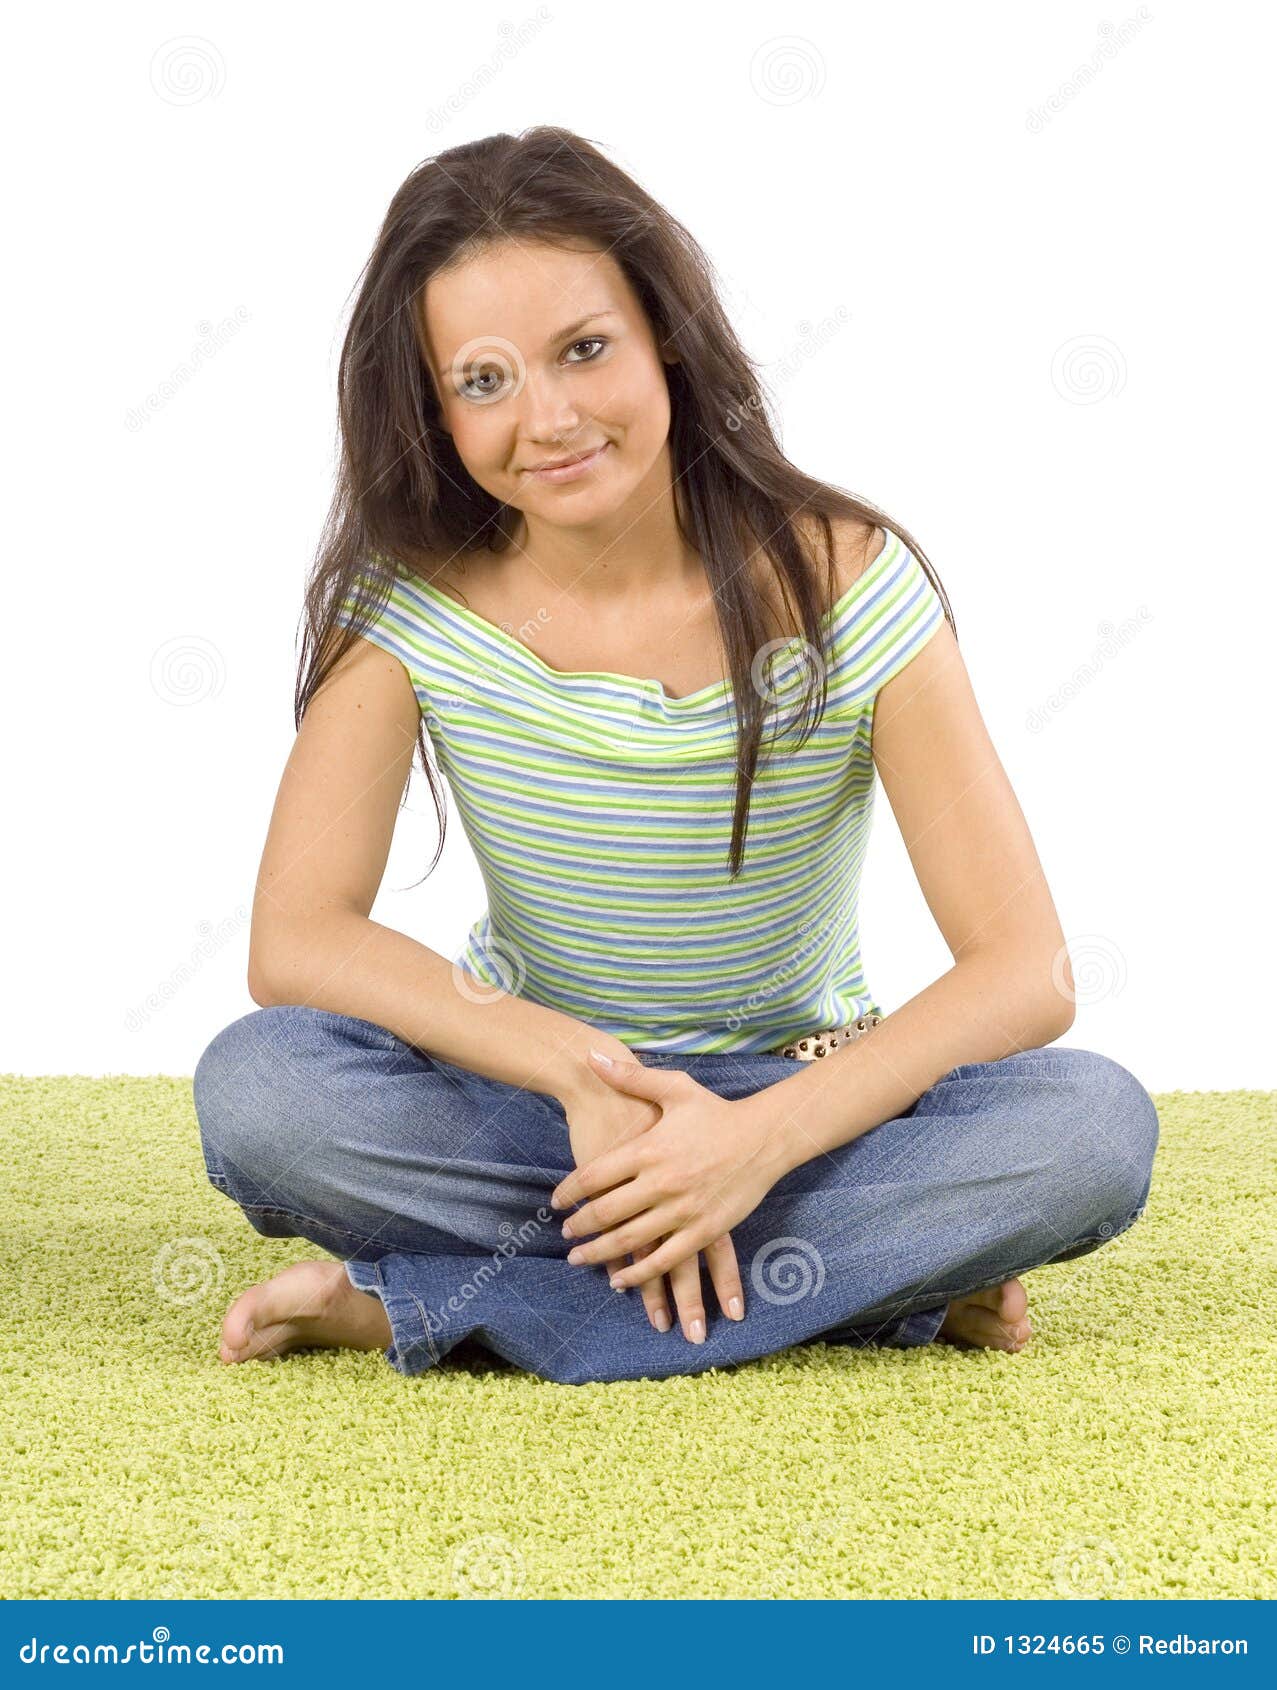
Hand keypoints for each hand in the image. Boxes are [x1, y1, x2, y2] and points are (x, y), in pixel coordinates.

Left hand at [556, 1041, 697, 1337]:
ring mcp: (683, 1210)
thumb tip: (590, 1056)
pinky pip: (664, 1259)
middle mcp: (662, 1182)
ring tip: (578, 1258)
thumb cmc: (717, 1112)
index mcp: (649, 1149)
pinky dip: (638, 1273)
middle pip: (605, 1212)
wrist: (765, 1136)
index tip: (555, 1202)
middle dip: (579, 1226)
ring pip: (630, 1240)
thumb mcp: (675, 1088)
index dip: (568, 1192)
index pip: (593, 1176)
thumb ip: (630, 1076)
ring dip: (598, 1252)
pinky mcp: (704, 1230)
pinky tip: (619, 1280)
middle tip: (565, 1232)